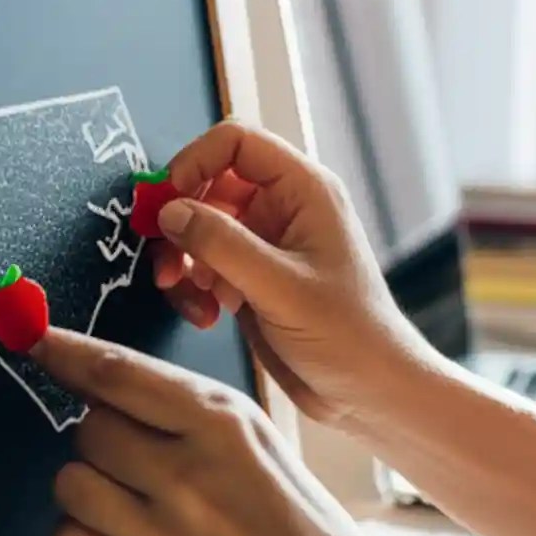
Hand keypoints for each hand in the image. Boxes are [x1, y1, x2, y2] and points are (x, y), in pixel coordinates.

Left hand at [32, 328, 393, 535]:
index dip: (67, 352)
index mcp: (221, 425)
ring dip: (88, 482)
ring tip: (129, 493)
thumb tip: (100, 376)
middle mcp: (187, 476)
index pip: (119, 375)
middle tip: (137, 452)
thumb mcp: (254, 435)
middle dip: (102, 433)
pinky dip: (80, 534)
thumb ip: (183, 405)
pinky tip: (115, 532)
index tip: (36, 339)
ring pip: (70, 481)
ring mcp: (162, 535)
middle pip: (90, 428)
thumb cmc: (294, 513)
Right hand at [152, 121, 431, 427]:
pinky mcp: (254, 277)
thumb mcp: (280, 287)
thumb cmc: (350, 337)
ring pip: (201, 226)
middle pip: (210, 184)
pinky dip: (195, 286)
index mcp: (305, 191)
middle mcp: (285, 208)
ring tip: (185, 296)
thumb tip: (170, 211)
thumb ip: (221, 244)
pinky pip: (206, 263)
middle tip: (165, 260)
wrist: (370, 393)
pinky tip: (208, 315)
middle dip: (180, 221)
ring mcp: (268, 243)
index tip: (166, 199)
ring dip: (183, 259)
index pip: (237, 142)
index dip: (194, 161)